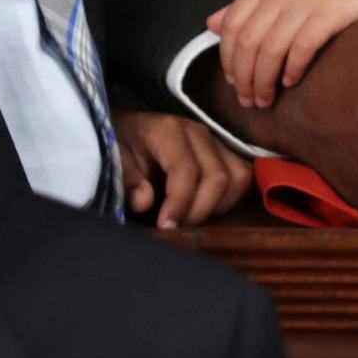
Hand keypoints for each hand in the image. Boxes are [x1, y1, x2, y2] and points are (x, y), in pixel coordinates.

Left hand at [118, 110, 250, 229]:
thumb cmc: (122, 146)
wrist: (130, 132)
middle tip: (177, 226)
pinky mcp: (225, 152)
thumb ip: (126, 179)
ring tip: (191, 216)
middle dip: (200, 210)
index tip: (166, 227)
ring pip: (238, 178)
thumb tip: (144, 201)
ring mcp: (216, 141)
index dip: (179, 203)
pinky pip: (243, 178)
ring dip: (219, 205)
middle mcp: (198, 132)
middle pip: (218, 177)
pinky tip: (205, 208)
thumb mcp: (114, 159)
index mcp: (169, 130)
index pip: (186, 170)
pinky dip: (230, 199)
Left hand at [203, 0, 357, 114]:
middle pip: (246, 41)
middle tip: (248, 101)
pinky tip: (292, 83)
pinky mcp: (333, 10)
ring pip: (269, 49)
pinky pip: (301, 48)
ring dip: (263, 81)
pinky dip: (292, 70)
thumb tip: (211, 23)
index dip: (227, 58)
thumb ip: (254, 5)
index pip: (232, 24)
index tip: (234, 83)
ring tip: (266, 101)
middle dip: (243, 77)